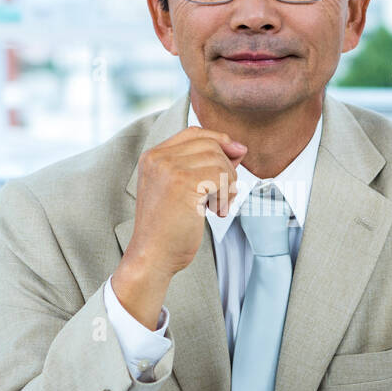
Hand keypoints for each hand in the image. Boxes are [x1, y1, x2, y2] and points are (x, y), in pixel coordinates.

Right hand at [128, 126, 245, 276]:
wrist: (152, 257)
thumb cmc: (169, 229)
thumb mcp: (182, 190)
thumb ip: (203, 166)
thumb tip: (239, 147)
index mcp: (153, 157)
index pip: (194, 133)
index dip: (218, 142)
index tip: (233, 162)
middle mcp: (158, 158)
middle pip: (210, 144)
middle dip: (227, 168)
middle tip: (224, 196)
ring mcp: (168, 168)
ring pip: (219, 160)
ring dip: (228, 185)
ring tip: (218, 206)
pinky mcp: (182, 182)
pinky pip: (221, 176)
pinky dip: (226, 195)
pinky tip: (216, 212)